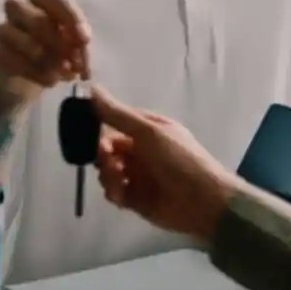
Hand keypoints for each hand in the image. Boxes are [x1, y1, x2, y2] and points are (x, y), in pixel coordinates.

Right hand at [0, 0, 90, 98]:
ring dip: (51, 61)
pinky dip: (40, 74)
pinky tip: (52, 80)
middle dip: (61, 44)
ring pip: (27, 42)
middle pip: (39, 20)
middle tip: (75, 62)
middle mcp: (19, 7)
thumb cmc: (59, 47)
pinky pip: (18, 63)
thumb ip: (80, 38)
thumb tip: (83, 41)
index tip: (85, 40)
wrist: (35, 74)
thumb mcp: (75, 41)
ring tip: (66, 72)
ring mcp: (5, 29)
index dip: (72, 18)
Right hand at [91, 85, 237, 243]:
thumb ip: (118, 114)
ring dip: (107, 175)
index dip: (99, 126)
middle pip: (107, 148)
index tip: (88, 132)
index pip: (115, 122)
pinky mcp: (135, 199)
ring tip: (120, 180)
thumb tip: (92, 88)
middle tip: (109, 160)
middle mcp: (141, 150)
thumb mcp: (149, 132)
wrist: (202, 201)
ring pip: (107, 171)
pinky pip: (114, 192)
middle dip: (102, 154)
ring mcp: (138, 175)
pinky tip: (123, 195)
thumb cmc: (178, 159)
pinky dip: (114, 192)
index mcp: (148, 129)